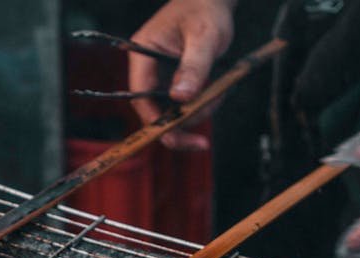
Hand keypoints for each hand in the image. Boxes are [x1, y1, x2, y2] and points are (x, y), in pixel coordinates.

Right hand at [129, 0, 235, 149]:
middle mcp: (147, 68)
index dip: (154, 120)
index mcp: (142, 53)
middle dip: (180, 124)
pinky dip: (202, 105)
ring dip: (196, 113)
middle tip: (202, 141)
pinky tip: (217, 93)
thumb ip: (194, 66)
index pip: (139, 95)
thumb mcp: (204, 37)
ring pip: (172, 111)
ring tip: (219, 96)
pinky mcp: (175, 81)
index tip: (175, 135)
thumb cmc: (205, 10)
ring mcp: (160, 76)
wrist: (213, 0)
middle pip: (153, 110)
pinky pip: (184, 104)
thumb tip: (181, 98)